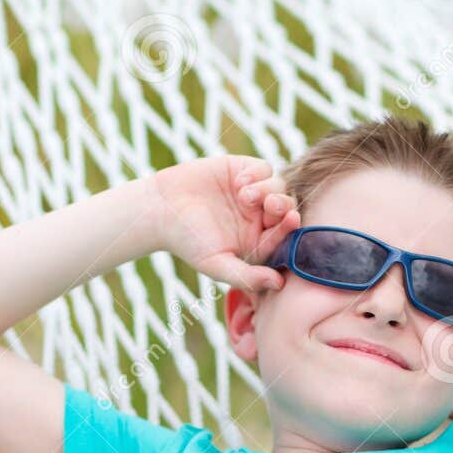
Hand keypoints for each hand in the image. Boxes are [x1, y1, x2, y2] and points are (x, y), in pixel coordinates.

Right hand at [151, 155, 299, 292]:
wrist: (161, 209)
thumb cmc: (187, 242)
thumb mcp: (216, 265)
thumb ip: (246, 277)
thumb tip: (279, 284)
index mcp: (258, 242)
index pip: (284, 236)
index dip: (289, 228)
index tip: (290, 219)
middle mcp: (259, 218)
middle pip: (286, 208)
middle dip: (283, 206)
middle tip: (272, 205)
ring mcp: (254, 193)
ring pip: (278, 187)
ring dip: (267, 189)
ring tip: (244, 195)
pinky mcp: (243, 171)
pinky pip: (264, 169)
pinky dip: (257, 173)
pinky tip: (239, 182)